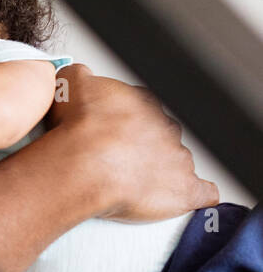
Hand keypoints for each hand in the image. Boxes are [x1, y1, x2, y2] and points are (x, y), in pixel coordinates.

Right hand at [47, 63, 218, 221]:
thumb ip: (81, 76)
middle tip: (116, 156)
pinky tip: (176, 195)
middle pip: (162, 133)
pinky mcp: (186, 189)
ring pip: (178, 162)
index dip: (125, 119)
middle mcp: (167, 127)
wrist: (85, 164)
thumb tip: (82, 76)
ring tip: (130, 181)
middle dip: (143, 144)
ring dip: (161, 170)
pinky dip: (193, 194)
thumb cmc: (78, 128)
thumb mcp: (69, 84)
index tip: (110, 130)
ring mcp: (180, 158)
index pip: (144, 106)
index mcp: (144, 101)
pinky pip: (202, 192)